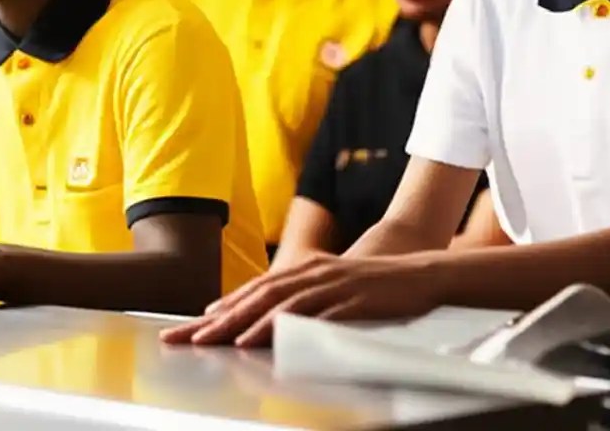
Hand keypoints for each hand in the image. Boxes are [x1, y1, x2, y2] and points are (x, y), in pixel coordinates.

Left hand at [159, 252, 440, 347]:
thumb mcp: (332, 286)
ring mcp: (330, 285)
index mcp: (305, 269)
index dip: (224, 306)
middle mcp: (312, 272)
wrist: (420, 273)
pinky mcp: (349, 299)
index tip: (194, 324)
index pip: (256, 289)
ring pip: (278, 303)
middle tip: (190, 336)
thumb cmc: (374, 285)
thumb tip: (269, 316)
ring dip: (244, 323)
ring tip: (217, 340)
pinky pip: (309, 316)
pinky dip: (283, 328)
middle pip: (258, 295)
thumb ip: (302, 297)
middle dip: (221, 318)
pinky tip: (263, 339)